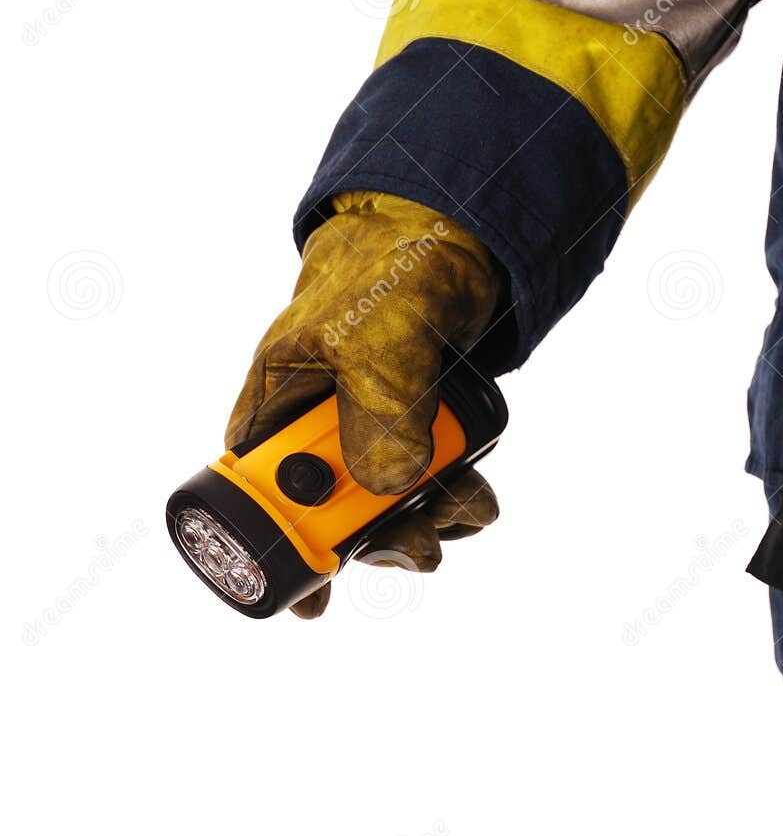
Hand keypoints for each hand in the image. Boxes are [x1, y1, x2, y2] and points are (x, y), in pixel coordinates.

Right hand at [226, 190, 504, 616]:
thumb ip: (381, 411)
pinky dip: (453, 500)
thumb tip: (389, 487)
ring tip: (464, 511)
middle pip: (327, 514)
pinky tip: (474, 494)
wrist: (455, 237)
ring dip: (425, 522)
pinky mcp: (415, 432)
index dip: (278, 548)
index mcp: (277, 402)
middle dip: (372, 542)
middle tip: (418, 550)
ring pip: (384, 507)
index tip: (312, 598)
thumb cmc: (390, 271)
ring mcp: (367, 431)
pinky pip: (426, 488)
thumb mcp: (379, 338)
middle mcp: (315, 426)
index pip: (256, 489)